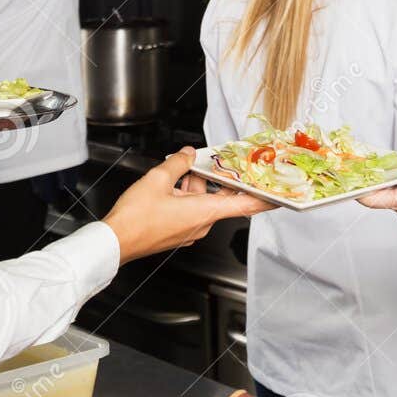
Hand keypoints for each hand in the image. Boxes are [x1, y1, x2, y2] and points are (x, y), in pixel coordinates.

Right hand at [103, 146, 272, 263]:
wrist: (115, 242)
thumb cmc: (136, 219)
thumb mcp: (158, 179)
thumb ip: (178, 163)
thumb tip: (188, 154)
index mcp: (204, 212)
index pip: (246, 205)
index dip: (266, 198)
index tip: (281, 194)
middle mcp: (201, 224)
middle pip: (221, 197)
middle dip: (216, 178)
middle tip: (218, 161)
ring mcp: (189, 230)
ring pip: (202, 201)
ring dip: (195, 184)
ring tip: (179, 168)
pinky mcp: (178, 232)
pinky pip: (191, 209)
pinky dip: (186, 195)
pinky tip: (171, 183)